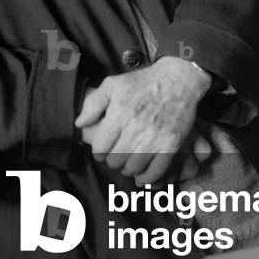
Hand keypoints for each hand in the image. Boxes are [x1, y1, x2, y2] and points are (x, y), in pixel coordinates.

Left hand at [74, 56, 211, 185]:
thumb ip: (93, 103)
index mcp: (119, 114)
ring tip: (127, 162)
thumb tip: (80, 123)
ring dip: (127, 168)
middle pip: (115, 160)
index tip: (102, 149)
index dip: (98, 151)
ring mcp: (155, 138)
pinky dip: (146, 178)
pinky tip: (141, 176)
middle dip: (111, 160)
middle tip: (115, 155)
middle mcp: (136, 128)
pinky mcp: (171, 145)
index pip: (101, 147)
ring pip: (132, 168)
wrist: (177, 80)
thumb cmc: (142, 82)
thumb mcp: (112, 84)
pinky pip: (155, 171)